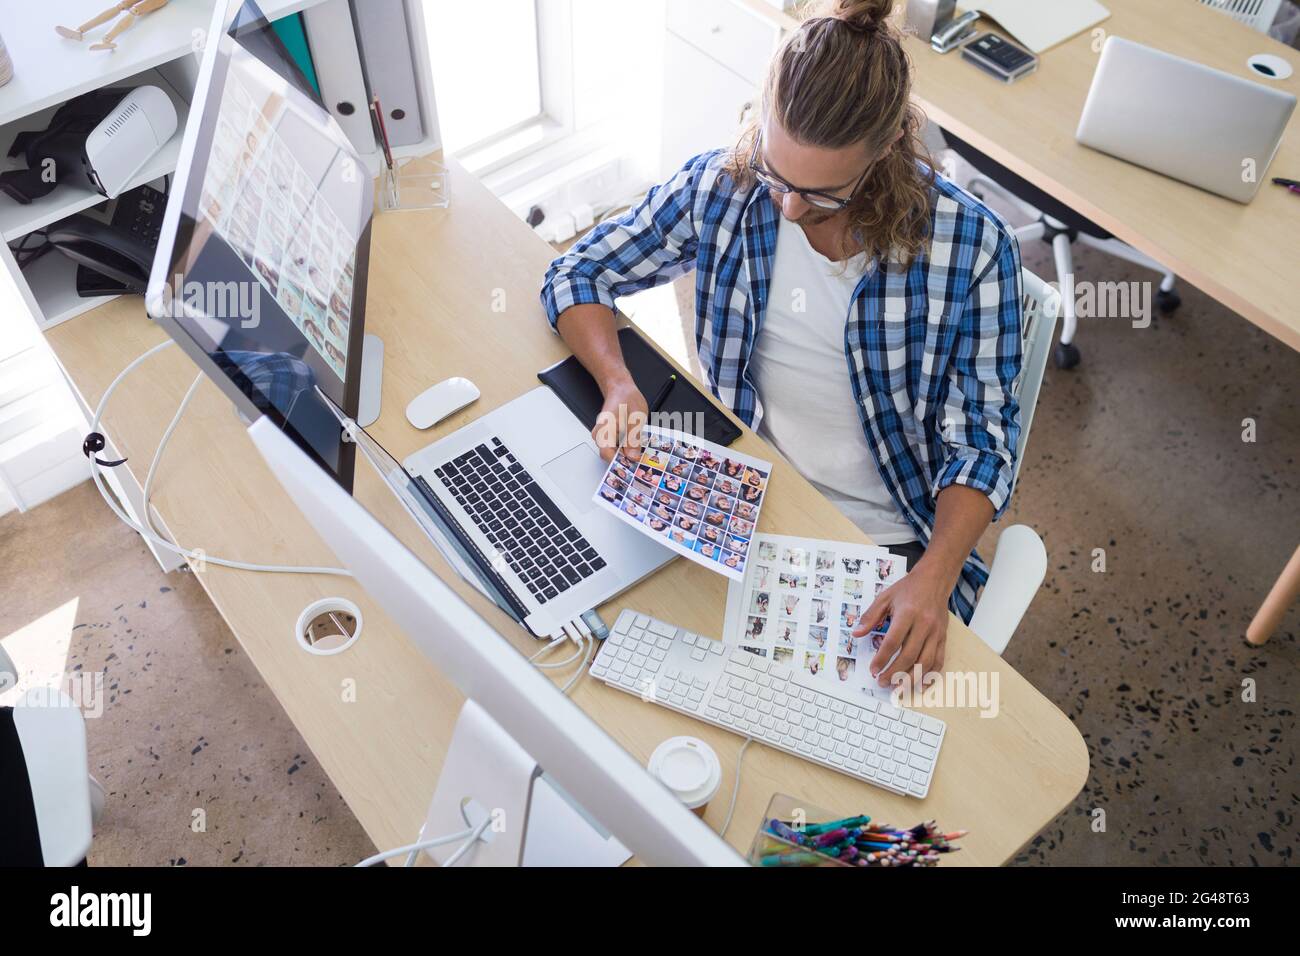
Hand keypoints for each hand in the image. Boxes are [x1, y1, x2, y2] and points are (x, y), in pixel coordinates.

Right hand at [593, 374, 646, 461]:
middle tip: (640, 461)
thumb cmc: (626, 399)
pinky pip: (616, 448)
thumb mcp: (636, 418)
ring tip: (639, 453)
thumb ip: (633, 439)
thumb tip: (633, 457)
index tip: (632, 465)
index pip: (606, 453)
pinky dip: (626, 450)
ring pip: (614, 453)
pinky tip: (636, 448)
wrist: (621, 388)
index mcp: (605, 428)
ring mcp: (604, 436)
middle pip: (609, 455)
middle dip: (624, 460)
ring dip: (626, 455)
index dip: (619, 461)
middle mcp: (600, 434)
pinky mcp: (609, 437)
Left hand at [851, 560, 952, 688]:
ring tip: (898, 688)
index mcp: (907, 613)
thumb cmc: (908, 589)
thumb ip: (870, 616)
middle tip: (882, 682)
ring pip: (926, 661)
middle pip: (909, 655)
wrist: (934, 580)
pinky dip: (930, 674)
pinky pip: (939, 660)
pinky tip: (920, 685)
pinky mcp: (943, 637)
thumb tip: (856, 633)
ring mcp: (936, 632)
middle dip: (895, 672)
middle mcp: (924, 624)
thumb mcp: (885, 597)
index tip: (873, 670)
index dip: (882, 658)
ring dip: (912, 678)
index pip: (893, 642)